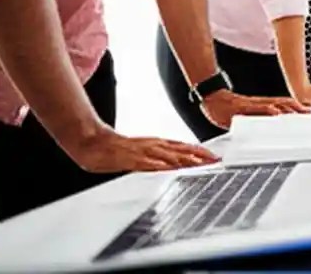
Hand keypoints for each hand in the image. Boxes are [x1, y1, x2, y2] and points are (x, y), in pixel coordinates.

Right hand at [64, 126, 218, 173]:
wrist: (94, 143)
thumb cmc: (118, 150)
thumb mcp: (143, 153)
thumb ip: (159, 157)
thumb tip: (175, 164)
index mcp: (157, 144)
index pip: (184, 146)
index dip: (201, 151)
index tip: (216, 156)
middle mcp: (153, 145)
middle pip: (180, 149)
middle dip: (199, 155)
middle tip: (215, 160)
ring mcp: (142, 151)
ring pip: (166, 155)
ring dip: (183, 159)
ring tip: (198, 163)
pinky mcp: (128, 158)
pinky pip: (144, 162)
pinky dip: (156, 164)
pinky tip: (166, 168)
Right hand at [200, 89, 306, 129]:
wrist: (212, 99)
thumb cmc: (229, 110)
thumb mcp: (247, 118)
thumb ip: (259, 124)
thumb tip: (269, 135)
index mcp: (264, 106)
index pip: (285, 106)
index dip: (299, 110)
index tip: (310, 116)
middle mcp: (262, 103)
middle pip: (285, 103)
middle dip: (299, 109)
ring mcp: (253, 104)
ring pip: (275, 104)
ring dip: (289, 109)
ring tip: (300, 114)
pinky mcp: (243, 106)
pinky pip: (258, 107)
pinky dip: (269, 110)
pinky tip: (276, 114)